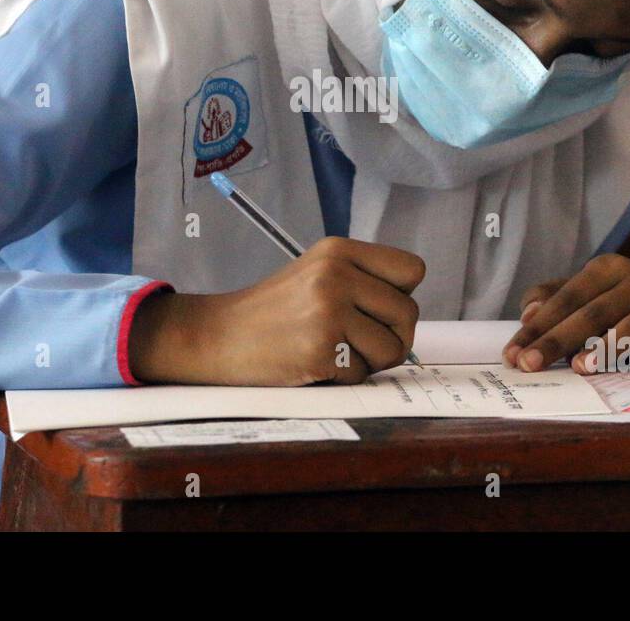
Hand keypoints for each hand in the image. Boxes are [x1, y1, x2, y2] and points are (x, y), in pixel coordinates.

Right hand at [128, 237, 424, 385]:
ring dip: (370, 361)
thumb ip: (363, 282)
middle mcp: (336, 275)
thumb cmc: (272, 311)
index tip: (377, 308)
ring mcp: (328, 312)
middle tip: (358, 341)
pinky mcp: (320, 350)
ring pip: (392, 348)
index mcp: (339, 250)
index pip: (412, 270)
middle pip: (408, 314)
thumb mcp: (317, 273)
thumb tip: (409, 316)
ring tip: (335, 351)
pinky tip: (316, 363)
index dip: (401, 295)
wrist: (217, 336)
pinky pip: (363, 374)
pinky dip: (345, 378)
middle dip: (391, 336)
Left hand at [502, 254, 629, 374]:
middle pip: (593, 314)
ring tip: (580, 367)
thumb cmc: (603, 302)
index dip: (537, 328)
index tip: (513, 356)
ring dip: (606, 348)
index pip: (565, 299)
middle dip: (558, 341)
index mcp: (607, 267)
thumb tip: (529, 315)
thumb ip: (546, 299)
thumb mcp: (574, 293)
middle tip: (532, 365)